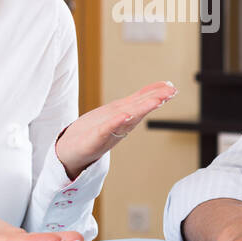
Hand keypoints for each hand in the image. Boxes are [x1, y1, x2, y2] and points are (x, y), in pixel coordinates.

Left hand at [54, 80, 177, 178]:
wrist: (70, 152)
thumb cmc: (92, 132)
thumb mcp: (116, 113)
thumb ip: (134, 103)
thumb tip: (154, 92)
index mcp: (123, 116)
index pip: (141, 103)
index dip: (156, 94)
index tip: (171, 88)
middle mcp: (119, 125)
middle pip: (138, 110)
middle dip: (154, 101)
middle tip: (170, 92)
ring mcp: (108, 133)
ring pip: (127, 119)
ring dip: (141, 110)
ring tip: (155, 101)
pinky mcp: (94, 141)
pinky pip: (105, 130)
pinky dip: (115, 123)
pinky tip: (124, 116)